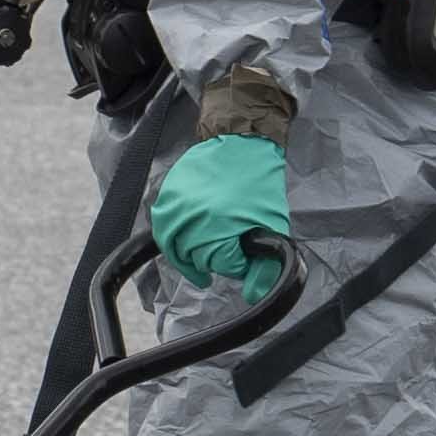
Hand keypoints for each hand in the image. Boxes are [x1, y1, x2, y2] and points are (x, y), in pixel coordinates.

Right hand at [143, 133, 291, 298]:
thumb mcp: (273, 226)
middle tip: (224, 257)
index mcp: (217, 228)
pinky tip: (183, 240)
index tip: (243, 259)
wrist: (242, 141)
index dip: (235, 266)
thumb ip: (263, 266)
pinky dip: (170, 237)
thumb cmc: (260, 182)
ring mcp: (174, 205)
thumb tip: (252, 294)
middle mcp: (190, 218)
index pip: (221, 265)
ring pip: (171, 246)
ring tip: (196, 263)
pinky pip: (161, 225)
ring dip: (184, 256)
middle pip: (194, 258)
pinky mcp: (166, 193)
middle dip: (210, 261)